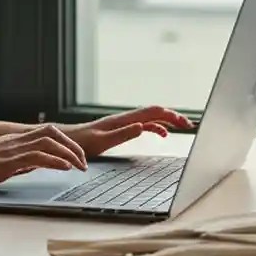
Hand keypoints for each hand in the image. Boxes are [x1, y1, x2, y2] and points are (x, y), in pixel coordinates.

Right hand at [0, 124, 87, 194]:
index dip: (65, 141)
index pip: (46, 131)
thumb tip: (38, 165)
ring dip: (69, 153)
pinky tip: (65, 168)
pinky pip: (37, 157)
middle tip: (83, 162)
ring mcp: (10, 149)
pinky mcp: (6, 161)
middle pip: (52, 132)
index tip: (76, 156)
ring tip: (80, 167)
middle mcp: (13, 139)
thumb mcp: (0, 165)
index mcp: (12, 139)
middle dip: (72, 145)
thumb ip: (19, 162)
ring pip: (48, 142)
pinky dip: (55, 161)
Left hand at [61, 106, 194, 157]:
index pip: (153, 112)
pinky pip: (144, 124)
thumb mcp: (102, 141)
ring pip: (151, 118)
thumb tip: (143, 126)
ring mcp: (123, 123)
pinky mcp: (120, 129)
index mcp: (123, 120)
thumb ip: (123, 134)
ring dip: (167, 121)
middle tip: (190, 125)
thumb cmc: (80, 143)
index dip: (171, 115)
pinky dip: (156, 127)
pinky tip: (161, 134)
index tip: (185, 123)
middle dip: (174, 116)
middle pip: (155, 112)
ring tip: (182, 127)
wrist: (64, 142)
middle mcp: (125, 119)